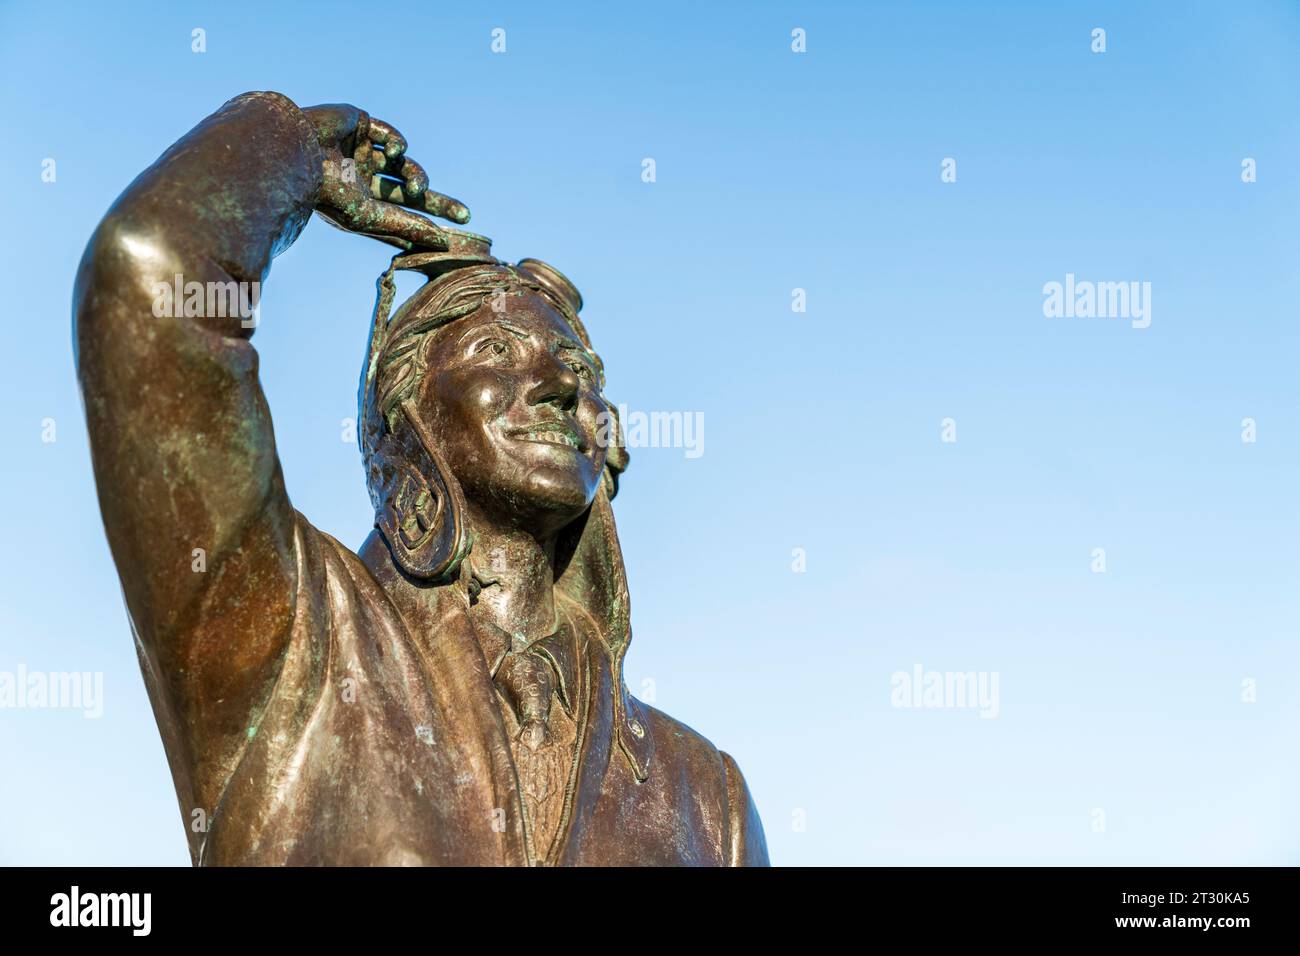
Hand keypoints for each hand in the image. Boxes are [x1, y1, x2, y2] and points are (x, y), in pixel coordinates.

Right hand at [304, 104, 469, 250]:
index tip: (451, 237)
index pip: (400, 215)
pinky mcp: (362, 126)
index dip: (425, 224)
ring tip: (417, 187)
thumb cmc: (326, 192)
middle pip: (410, 192)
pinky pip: (394, 137)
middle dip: (438, 203)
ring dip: (418, 177)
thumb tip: (442, 240)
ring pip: (405, 166)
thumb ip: (404, 226)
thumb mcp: (369, 216)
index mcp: (360, 202)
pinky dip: (401, 145)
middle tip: (466, 215)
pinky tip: (399, 153)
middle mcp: (362, 178)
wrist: (295, 153)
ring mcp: (362, 151)